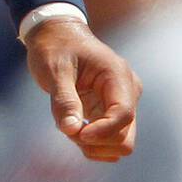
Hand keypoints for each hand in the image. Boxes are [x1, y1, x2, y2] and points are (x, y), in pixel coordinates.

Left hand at [24, 19, 140, 162]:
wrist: (56, 36)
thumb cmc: (54, 47)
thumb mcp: (54, 70)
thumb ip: (64, 100)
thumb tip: (72, 130)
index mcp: (118, 75)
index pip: (123, 114)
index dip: (102, 132)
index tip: (76, 134)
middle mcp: (127, 91)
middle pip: (125, 136)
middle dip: (95, 141)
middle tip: (66, 127)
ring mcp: (123, 103)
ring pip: (120, 142)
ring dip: (94, 145)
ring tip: (68, 125)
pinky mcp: (112, 112)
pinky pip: (111, 140)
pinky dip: (93, 144)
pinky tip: (73, 127)